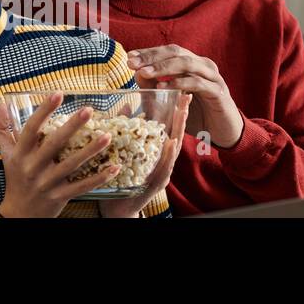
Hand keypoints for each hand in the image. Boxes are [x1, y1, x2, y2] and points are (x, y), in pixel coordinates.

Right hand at [0, 93, 122, 217]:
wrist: (18, 215)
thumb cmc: (15, 179)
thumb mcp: (6, 155)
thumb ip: (3, 129)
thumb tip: (3, 103)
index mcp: (20, 154)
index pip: (31, 129)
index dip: (44, 110)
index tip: (58, 94)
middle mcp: (33, 168)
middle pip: (54, 144)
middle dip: (72, 126)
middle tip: (88, 110)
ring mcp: (47, 183)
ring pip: (71, 165)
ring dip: (91, 150)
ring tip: (108, 136)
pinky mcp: (60, 196)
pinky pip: (81, 186)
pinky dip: (99, 178)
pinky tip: (115, 167)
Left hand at [99, 93, 192, 217]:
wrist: (117, 210)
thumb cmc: (120, 181)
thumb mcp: (123, 152)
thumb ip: (125, 130)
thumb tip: (125, 106)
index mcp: (156, 154)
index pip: (168, 129)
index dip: (176, 112)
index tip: (181, 92)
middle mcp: (162, 163)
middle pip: (175, 135)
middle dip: (182, 116)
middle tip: (187, 96)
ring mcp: (161, 174)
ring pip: (173, 151)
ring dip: (178, 131)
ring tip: (182, 113)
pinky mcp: (156, 185)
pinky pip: (164, 169)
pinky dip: (169, 156)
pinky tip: (172, 143)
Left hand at [128, 45, 243, 147]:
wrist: (224, 133)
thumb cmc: (197, 116)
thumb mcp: (172, 101)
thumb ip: (156, 87)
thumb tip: (137, 74)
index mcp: (193, 63)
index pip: (168, 51)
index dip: (148, 52)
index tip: (129, 57)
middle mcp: (203, 65)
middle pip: (176, 51)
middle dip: (152, 56)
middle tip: (133, 63)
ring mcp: (213, 77)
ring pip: (187, 63)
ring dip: (163, 67)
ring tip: (144, 73)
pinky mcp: (219, 92)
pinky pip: (198, 83)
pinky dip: (179, 83)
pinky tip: (163, 87)